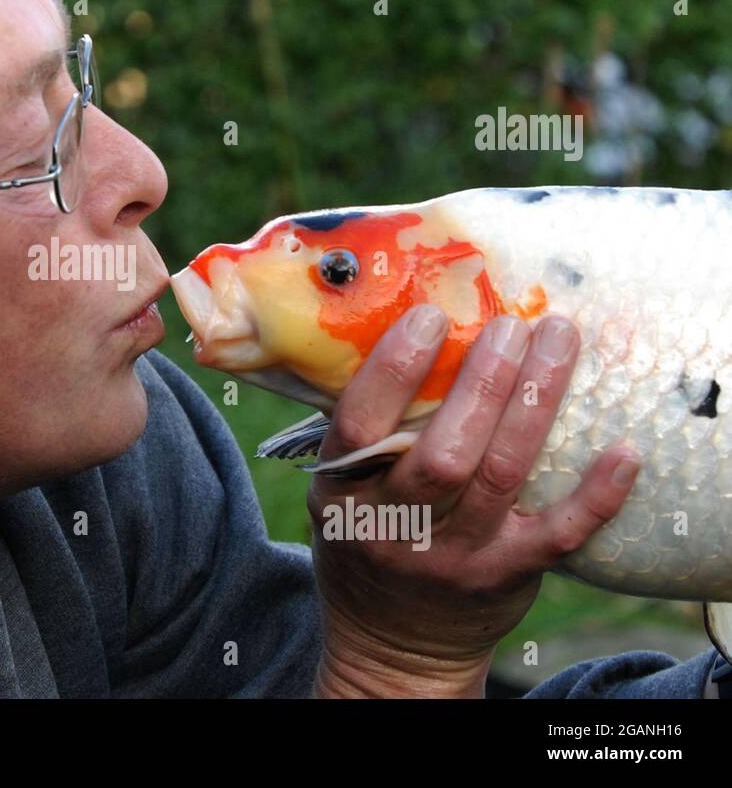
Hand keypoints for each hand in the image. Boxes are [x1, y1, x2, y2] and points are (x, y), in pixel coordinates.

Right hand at [308, 305, 639, 697]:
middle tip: (513, 326)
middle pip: (444, 451)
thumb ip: (363, 433)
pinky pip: (558, 534)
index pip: (361, 425)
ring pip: (501, 474)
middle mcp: (396, 526)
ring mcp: (454, 555)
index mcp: (343, 493)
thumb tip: (406, 334)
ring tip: (557, 342)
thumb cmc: (367, 540)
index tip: (429, 316)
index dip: (395, 369)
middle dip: (484, 382)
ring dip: (536, 404)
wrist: (392, 642)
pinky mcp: (505, 576)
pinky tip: (621, 450)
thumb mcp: (337, 491)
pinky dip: (594, 494)